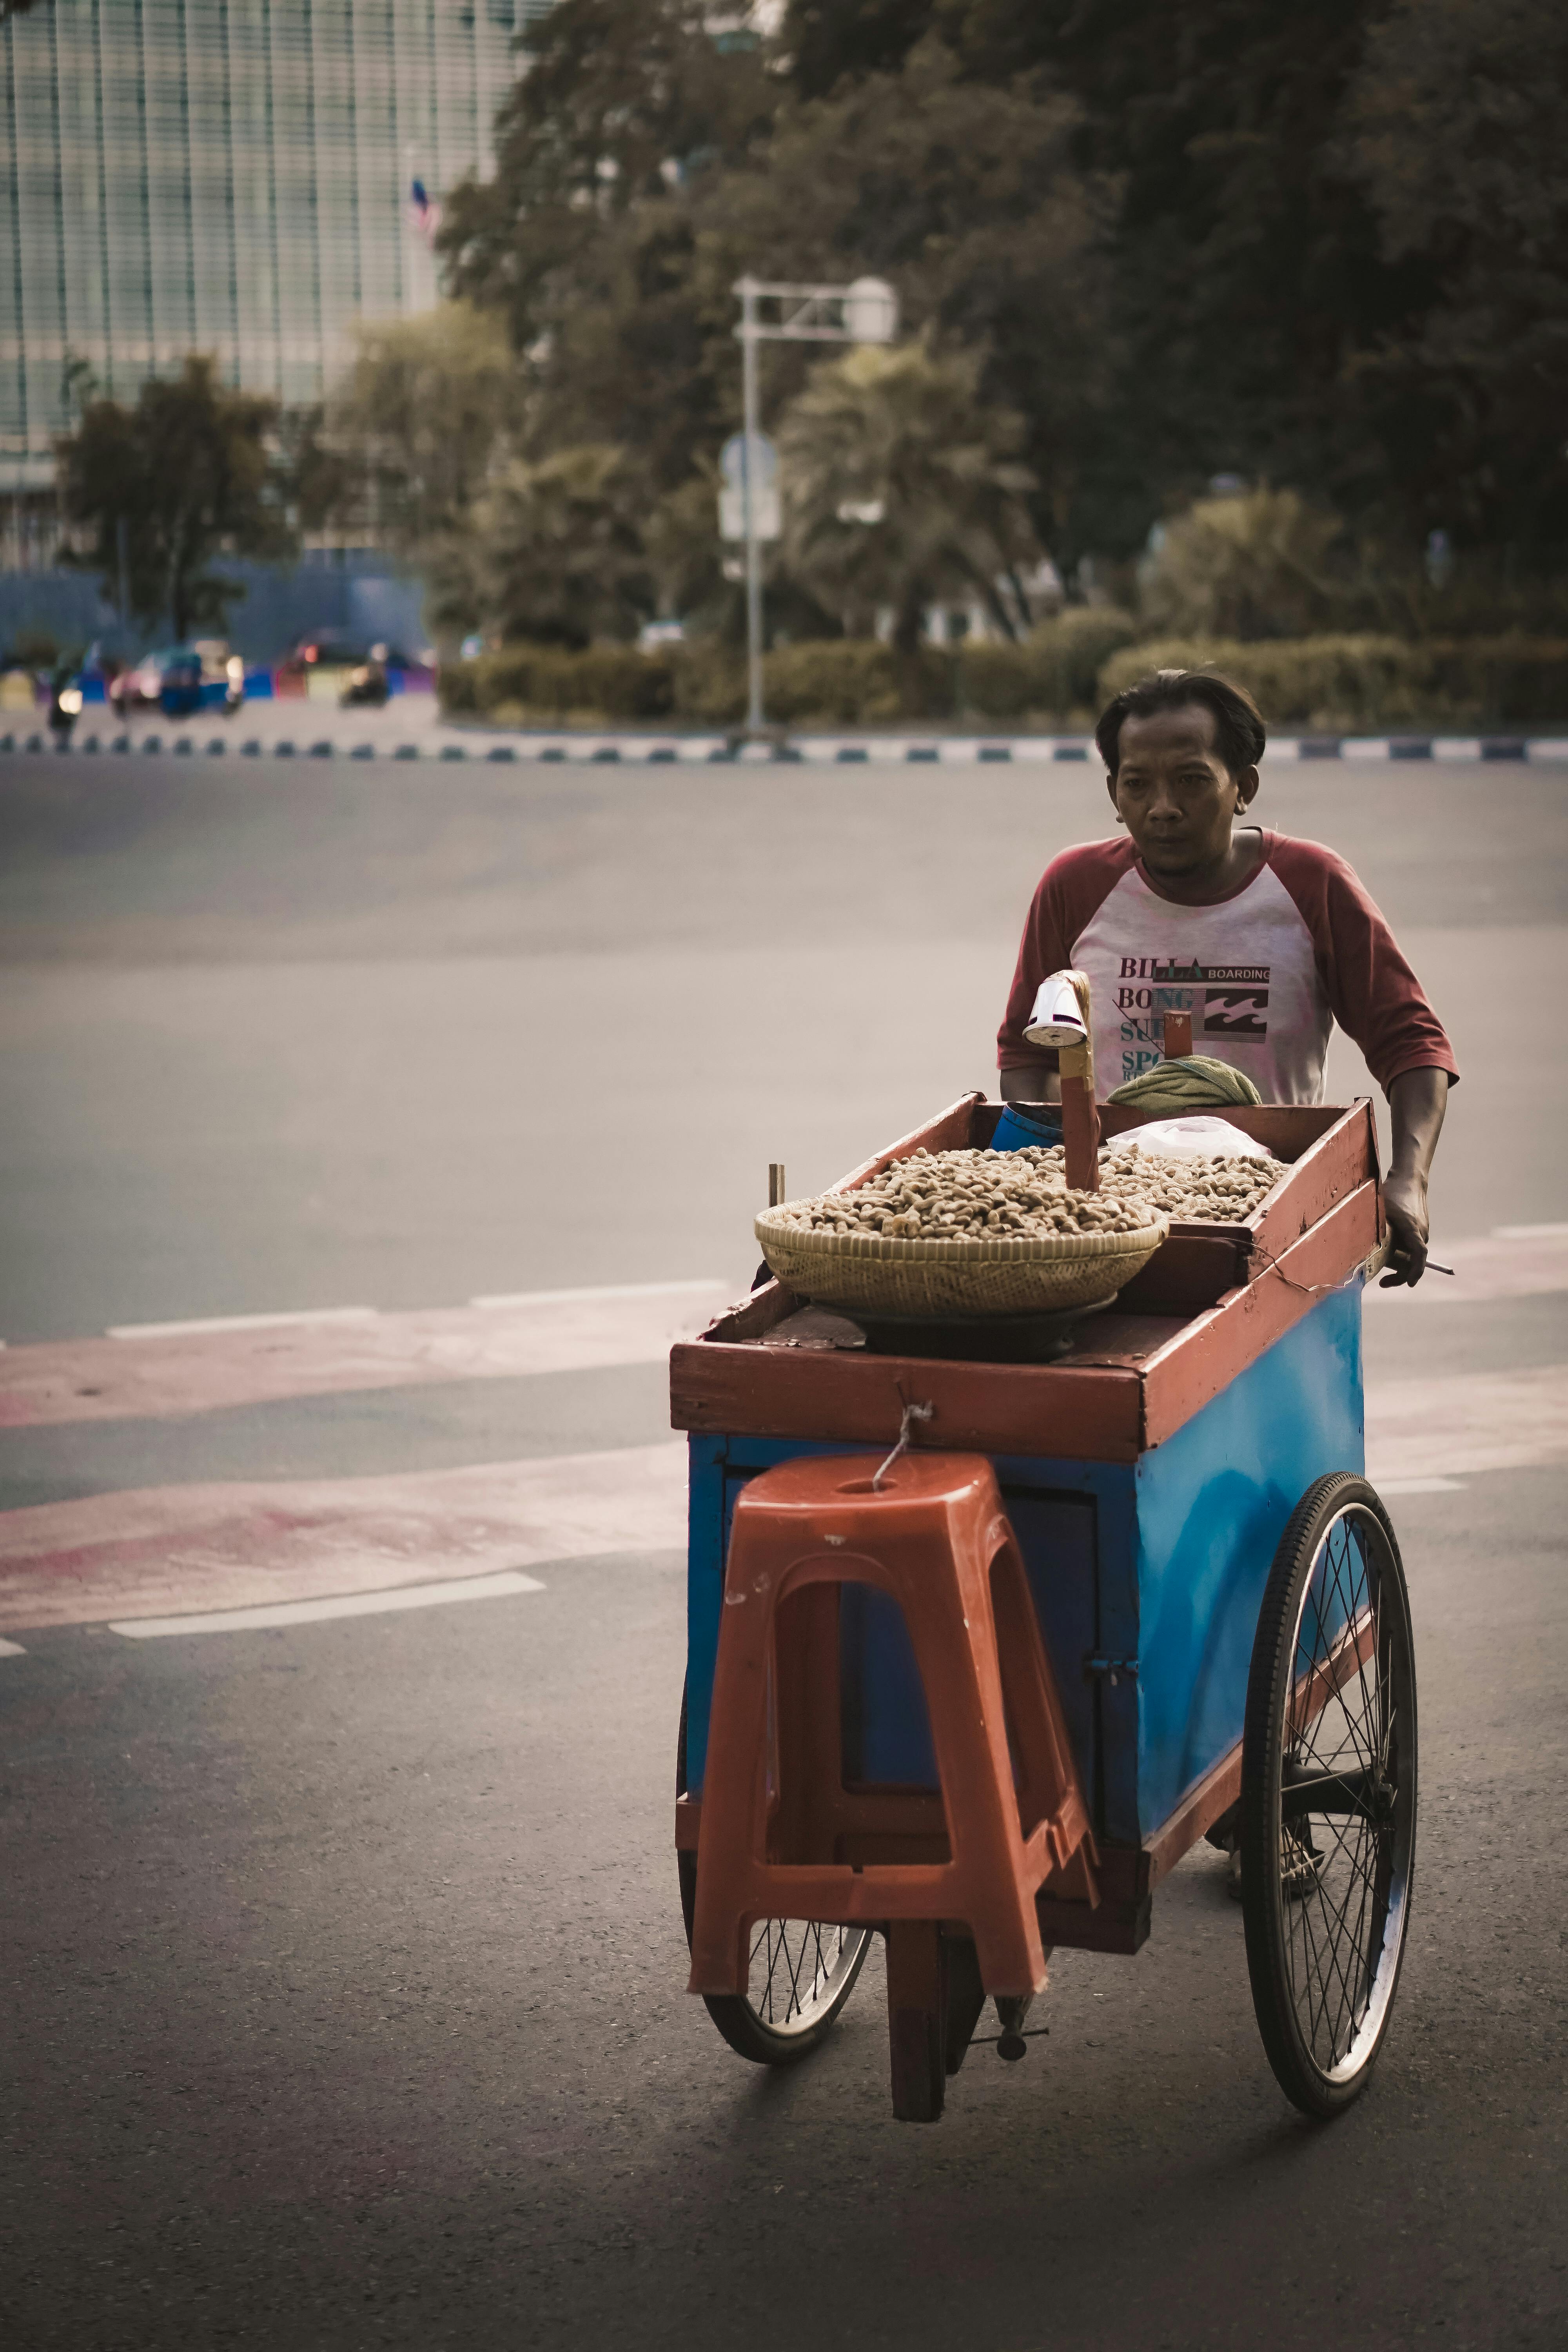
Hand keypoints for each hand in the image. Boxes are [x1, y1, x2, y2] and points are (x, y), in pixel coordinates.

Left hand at [1379, 1169, 1429, 1286]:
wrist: (1410, 1179)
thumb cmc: (1394, 1193)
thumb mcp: (1381, 1210)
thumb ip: (1376, 1229)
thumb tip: (1360, 1248)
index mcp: (1412, 1228)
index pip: (1418, 1254)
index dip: (1415, 1271)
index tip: (1410, 1283)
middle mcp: (1421, 1232)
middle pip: (1413, 1260)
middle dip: (1399, 1273)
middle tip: (1383, 1283)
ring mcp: (1422, 1231)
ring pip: (1410, 1254)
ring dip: (1397, 1260)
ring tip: (1379, 1260)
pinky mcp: (1420, 1229)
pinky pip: (1411, 1247)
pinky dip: (1400, 1251)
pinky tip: (1386, 1246)